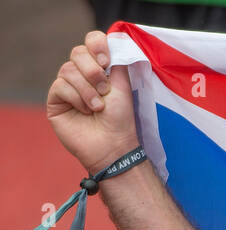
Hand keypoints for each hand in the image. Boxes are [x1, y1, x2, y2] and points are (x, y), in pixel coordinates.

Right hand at [46, 30, 139, 173]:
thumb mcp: (123, 87)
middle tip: (105, 90)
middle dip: (93, 71)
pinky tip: (86, 112)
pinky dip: (76, 98)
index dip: (97, 45)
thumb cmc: (121, 119)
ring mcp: (66, 87)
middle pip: (77, 52)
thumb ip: (117, 63)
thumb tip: (112, 41)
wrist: (113, 145)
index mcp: (99, 69)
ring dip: (87, 90)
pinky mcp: (55, 100)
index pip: (91, 42)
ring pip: (68, 70)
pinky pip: (60, 86)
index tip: (106, 61)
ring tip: (98, 107)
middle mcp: (81, 75)